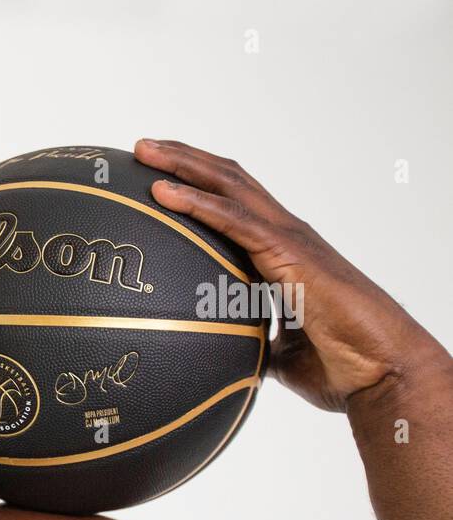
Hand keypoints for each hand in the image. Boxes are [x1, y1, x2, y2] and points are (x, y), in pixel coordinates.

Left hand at [133, 138, 441, 412]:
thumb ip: (250, 345)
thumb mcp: (278, 355)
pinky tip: (163, 193)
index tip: (157, 174)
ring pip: (229, 186)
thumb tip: (223, 357)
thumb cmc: (341, 367)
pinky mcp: (289, 253)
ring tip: (143, 149)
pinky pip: (235, 220)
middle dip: (183, 159)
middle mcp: (285, 235)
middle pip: (228, 180)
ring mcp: (288, 239)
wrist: (380, 373)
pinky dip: (196, 203)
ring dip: (183, 165)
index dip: (199, 183)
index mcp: (281, 253)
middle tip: (140, 146)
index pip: (235, 203)